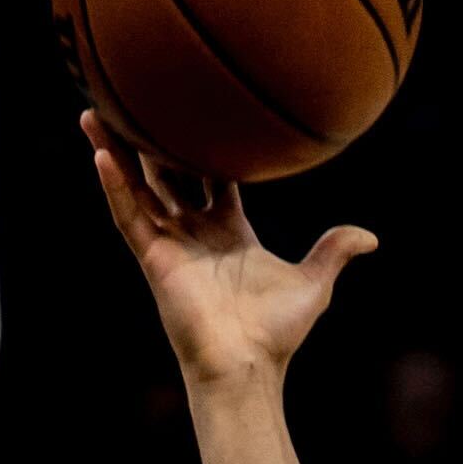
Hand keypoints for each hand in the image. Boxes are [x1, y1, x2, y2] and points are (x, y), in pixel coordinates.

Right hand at [81, 121, 374, 387]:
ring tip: (93, 112)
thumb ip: (334, 253)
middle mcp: (195, 234)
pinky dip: (114, 186)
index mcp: (228, 232)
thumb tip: (370, 238)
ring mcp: (171, 245)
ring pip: (135, 187)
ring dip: (113, 151)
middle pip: (165, 175)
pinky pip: (128, 216)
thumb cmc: (277, 333)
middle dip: (150, 140)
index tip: (199, 108)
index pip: (212, 178)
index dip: (206, 145)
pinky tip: (100, 153)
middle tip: (136, 97)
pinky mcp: (154, 260)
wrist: (248, 366)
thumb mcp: (314, 284)